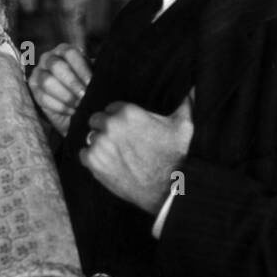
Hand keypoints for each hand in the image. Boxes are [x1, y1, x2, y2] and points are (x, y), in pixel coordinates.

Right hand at [28, 43, 92, 135]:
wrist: (74, 108)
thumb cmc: (85, 89)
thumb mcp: (92, 78)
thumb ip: (96, 73)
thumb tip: (103, 76)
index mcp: (65, 51)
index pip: (70, 54)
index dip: (81, 68)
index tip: (91, 83)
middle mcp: (49, 58)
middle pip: (56, 66)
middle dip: (72, 83)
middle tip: (84, 96)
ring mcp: (38, 73)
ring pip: (47, 81)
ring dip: (65, 95)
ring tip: (78, 105)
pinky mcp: (33, 89)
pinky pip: (42, 96)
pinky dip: (59, 106)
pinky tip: (71, 110)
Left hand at [80, 94, 193, 213]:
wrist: (169, 188)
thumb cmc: (177, 156)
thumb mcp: (184, 126)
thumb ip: (185, 103)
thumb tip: (193, 88)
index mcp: (128, 112)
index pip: (111, 108)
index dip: (118, 118)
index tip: (126, 128)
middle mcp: (110, 125)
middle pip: (96, 120)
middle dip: (105, 128)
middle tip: (119, 142)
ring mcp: (100, 144)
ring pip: (91, 138)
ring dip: (100, 144)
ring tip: (116, 154)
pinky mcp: (93, 162)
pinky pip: (84, 154)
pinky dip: (92, 159)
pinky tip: (107, 163)